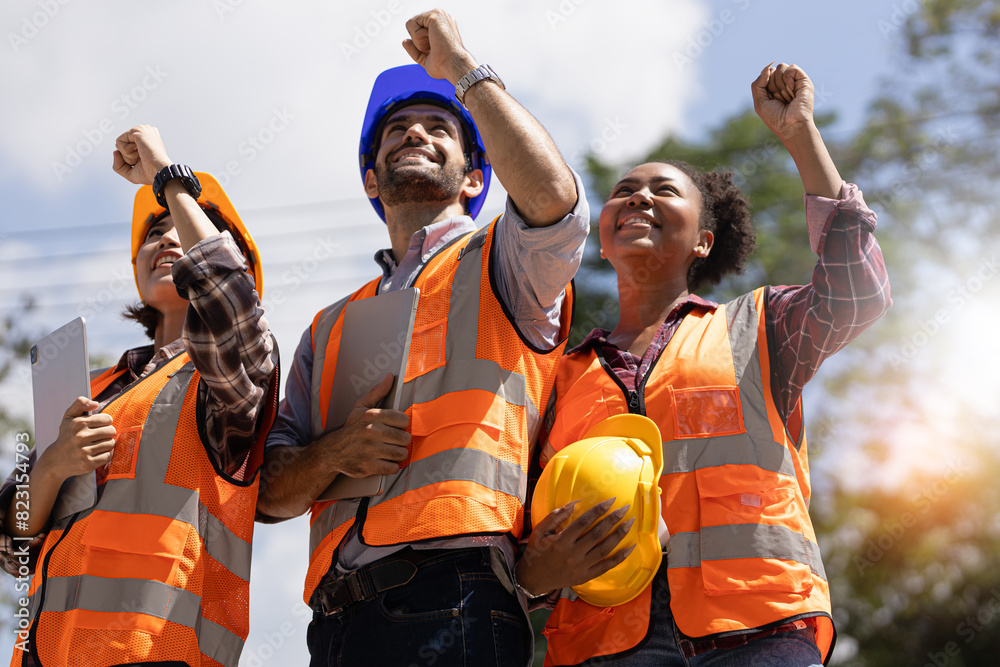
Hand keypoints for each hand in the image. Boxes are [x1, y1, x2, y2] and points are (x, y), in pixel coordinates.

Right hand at [37, 397, 115, 481]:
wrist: (55, 461)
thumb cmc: (66, 437)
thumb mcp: (68, 417)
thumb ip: (80, 404)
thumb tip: (95, 403)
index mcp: (78, 423)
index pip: (107, 419)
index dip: (105, 422)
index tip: (98, 426)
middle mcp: (81, 437)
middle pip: (111, 431)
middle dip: (107, 433)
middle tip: (98, 436)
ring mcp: (85, 451)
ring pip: (111, 444)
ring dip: (106, 444)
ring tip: (96, 445)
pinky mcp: (88, 463)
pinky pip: (108, 456)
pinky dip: (104, 455)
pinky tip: (95, 454)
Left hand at [112, 124, 171, 184]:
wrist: (159, 172)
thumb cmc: (150, 173)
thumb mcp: (130, 171)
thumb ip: (118, 164)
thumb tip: (115, 151)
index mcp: (148, 138)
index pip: (127, 146)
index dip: (130, 159)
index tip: (144, 161)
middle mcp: (146, 132)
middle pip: (122, 145)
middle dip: (128, 157)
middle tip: (143, 159)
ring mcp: (142, 129)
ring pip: (119, 143)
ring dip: (127, 155)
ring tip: (142, 155)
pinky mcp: (137, 130)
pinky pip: (119, 142)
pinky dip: (126, 152)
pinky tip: (140, 152)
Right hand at [317, 374, 409, 476]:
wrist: (333, 451)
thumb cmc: (352, 428)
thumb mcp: (361, 407)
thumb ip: (378, 392)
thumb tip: (390, 377)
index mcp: (373, 416)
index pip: (404, 420)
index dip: (401, 425)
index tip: (395, 427)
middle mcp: (372, 432)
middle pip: (405, 438)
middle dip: (401, 441)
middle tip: (393, 441)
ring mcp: (370, 450)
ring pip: (401, 453)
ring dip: (397, 454)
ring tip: (389, 451)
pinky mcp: (369, 466)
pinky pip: (392, 468)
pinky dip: (391, 466)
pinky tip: (384, 461)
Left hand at [402, 9, 477, 83]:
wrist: (453, 66)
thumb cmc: (445, 66)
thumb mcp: (425, 58)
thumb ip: (414, 50)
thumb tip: (404, 41)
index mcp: (441, 26)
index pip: (418, 29)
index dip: (420, 44)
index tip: (434, 51)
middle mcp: (441, 18)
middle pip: (413, 26)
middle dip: (418, 42)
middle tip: (433, 48)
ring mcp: (438, 15)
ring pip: (411, 24)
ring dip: (418, 41)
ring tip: (433, 45)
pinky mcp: (434, 15)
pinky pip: (411, 24)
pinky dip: (417, 38)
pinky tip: (432, 41)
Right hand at [515, 498, 634, 596]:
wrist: (533, 579)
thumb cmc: (536, 551)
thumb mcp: (539, 531)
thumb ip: (555, 516)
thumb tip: (574, 503)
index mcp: (560, 541)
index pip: (584, 522)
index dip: (598, 510)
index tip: (611, 500)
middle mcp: (572, 554)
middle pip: (597, 534)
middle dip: (613, 519)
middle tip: (625, 508)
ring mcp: (580, 567)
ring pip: (604, 549)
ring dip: (619, 535)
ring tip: (629, 523)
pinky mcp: (585, 577)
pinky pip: (606, 567)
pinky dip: (620, 558)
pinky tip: (630, 548)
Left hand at [751, 62, 814, 142]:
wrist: (791, 126)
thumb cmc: (775, 117)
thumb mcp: (759, 101)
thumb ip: (758, 83)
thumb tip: (768, 68)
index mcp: (772, 88)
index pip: (764, 75)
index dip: (765, 86)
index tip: (771, 100)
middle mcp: (783, 83)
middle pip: (772, 71)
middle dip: (772, 86)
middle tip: (780, 100)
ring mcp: (793, 81)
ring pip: (780, 67)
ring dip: (780, 83)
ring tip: (787, 96)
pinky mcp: (803, 80)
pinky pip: (792, 68)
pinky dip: (788, 78)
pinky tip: (792, 89)